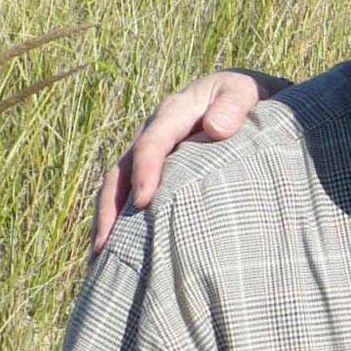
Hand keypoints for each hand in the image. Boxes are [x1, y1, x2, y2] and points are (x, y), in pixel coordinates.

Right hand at [93, 71, 262, 251]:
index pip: (152, 143)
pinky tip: (117, 252)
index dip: (144, 171)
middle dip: (110, 207)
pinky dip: (120, 222)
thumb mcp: (245, 91)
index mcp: (174, 112)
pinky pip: (128, 195)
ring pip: (117, 187)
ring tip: (100, 258)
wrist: (247, 96)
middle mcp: (153, 132)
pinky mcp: (154, 170)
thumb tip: (216, 128)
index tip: (143, 202)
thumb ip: (234, 105)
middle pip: (120, 171)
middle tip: (106, 245)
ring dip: (106, 221)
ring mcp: (149, 153)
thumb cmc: (250, 97)